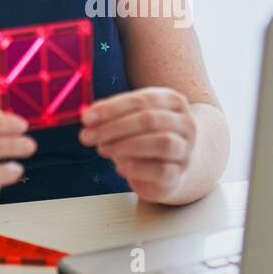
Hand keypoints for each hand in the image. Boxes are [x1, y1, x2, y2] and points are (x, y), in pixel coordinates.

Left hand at [78, 87, 195, 202]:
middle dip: (114, 127)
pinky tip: (121, 167)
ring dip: (126, 145)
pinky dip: (138, 168)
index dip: (112, 108)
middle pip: (150, 119)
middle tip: (88, 136)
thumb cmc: (145, 140)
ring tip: (103, 150)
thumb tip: (88, 116)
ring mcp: (185, 149)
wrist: (167, 169)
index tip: (87, 117)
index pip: (142, 99)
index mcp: (172, 101)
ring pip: (162, 142)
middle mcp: (185, 123)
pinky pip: (162, 170)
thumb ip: (110, 116)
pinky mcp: (179, 174)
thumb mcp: (129, 121)